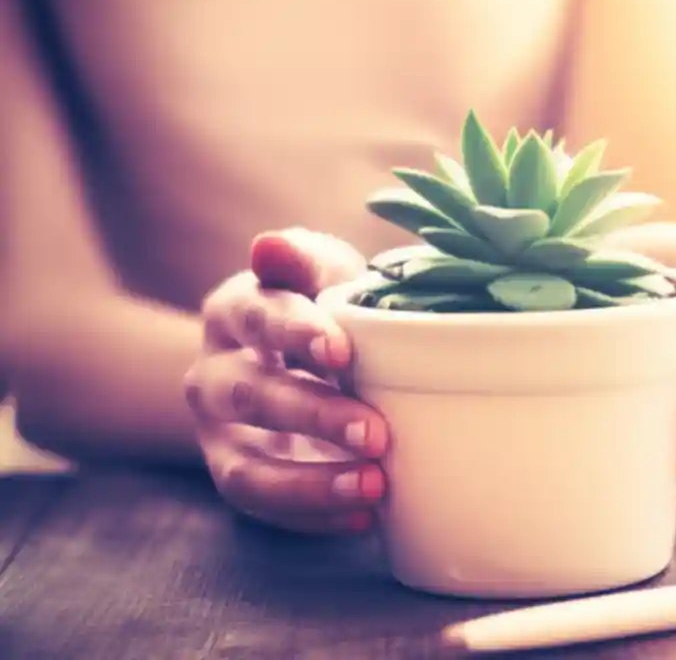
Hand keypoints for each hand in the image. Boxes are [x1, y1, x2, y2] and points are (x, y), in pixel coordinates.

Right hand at [183, 228, 388, 533]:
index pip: (259, 315)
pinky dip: (315, 515)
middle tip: (378, 433)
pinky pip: (264, 508)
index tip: (344, 352)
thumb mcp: (323, 273)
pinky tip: (365, 515)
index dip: (298, 334)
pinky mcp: (233, 477)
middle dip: (314, 416)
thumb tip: (270, 246)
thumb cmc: (322, 308)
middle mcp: (212, 372)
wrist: (296, 361)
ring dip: (311, 483)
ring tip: (375, 487)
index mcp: (234, 310)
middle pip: (251, 396)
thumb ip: (307, 261)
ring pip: (247, 468)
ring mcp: (216, 434)